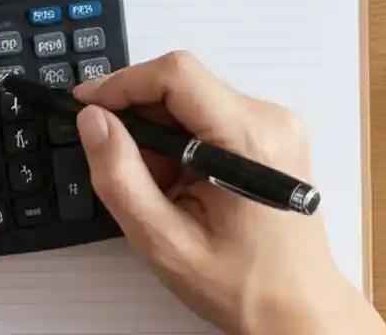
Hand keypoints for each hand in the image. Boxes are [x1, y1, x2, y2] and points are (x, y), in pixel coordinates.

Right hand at [73, 52, 385, 334]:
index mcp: (250, 141)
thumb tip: (94, 122)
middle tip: (125, 168)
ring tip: (160, 189)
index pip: (177, 75)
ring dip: (161, 133)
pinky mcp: (272, 135)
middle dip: (141, 118)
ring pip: (194, 99)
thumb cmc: (245, 286)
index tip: (86, 104)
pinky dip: (183, 141)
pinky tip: (182, 185)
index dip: (123, 82)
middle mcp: (271, 121)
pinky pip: (212, 115)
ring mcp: (276, 125)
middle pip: (184, 84)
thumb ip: (121, 177)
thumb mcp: (165, 242)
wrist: (299, 310)